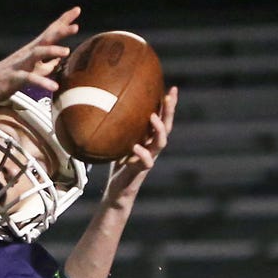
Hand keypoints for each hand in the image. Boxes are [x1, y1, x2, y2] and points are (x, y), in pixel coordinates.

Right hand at [0, 7, 81, 104]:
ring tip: (66, 51)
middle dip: (60, 31)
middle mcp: (26, 54)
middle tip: (75, 26)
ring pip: (36, 54)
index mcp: (31, 51)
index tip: (76, 10)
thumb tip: (58, 61)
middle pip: (45, 38)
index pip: (49, 32)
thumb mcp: (30, 71)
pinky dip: (42, 82)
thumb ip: (45, 66)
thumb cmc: (5, 78)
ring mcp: (19, 65)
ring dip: (51, 50)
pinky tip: (53, 87)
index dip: (62, 21)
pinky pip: (29, 79)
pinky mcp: (14, 78)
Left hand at [105, 86, 178, 201]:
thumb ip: (119, 128)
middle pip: (167, 126)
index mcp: (149, 139)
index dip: (169, 105)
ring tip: (152, 116)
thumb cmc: (118, 163)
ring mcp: (149, 158)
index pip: (163, 118)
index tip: (172, 88)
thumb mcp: (119, 142)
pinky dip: (141, 153)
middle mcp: (152, 146)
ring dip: (159, 129)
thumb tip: (105, 106)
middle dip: (169, 111)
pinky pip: (146, 161)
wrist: (118, 189)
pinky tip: (135, 146)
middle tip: (169, 96)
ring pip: (161, 142)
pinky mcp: (141, 170)